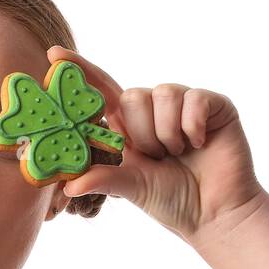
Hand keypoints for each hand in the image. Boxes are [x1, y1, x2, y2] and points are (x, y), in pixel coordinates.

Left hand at [46, 44, 266, 245]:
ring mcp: (185, 104)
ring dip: (167, 133)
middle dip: (142, 133)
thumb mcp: (133, 188)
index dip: (80, 72)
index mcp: (130, 127)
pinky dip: (193, 126)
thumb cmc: (174, 201)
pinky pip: (193, 99)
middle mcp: (155, 110)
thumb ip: (104, 178)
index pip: (102, 92)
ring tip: (180, 154)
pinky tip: (200, 144)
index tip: (53, 55)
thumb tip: (69, 186)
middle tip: (158, 157)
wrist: (215, 213)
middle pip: (132, 95)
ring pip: (162, 94)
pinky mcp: (213, 104)